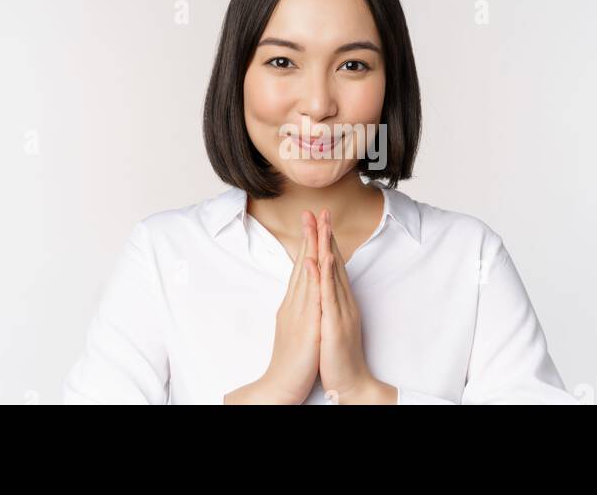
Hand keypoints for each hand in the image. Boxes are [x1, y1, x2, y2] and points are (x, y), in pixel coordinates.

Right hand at [225, 212, 321, 404]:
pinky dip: (312, 277)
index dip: (308, 245)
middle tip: (312, 210)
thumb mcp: (297, 329)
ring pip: (306, 274)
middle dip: (309, 237)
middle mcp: (294, 304)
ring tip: (315, 224)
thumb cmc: (291, 361)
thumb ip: (300, 309)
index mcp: (295, 305)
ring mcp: (299, 313)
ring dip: (311, 248)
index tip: (313, 223)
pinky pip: (311, 297)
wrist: (280, 386)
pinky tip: (314, 260)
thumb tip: (304, 295)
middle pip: (302, 264)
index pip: (302, 268)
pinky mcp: (306, 326)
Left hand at [316, 209, 396, 404]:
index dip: (326, 242)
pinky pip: (327, 296)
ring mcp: (340, 311)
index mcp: (340, 301)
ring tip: (320, 224)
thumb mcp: (331, 323)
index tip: (319, 221)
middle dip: (327, 235)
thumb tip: (323, 288)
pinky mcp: (335, 324)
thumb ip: (329, 304)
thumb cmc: (337, 355)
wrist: (350, 382)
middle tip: (321, 210)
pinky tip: (316, 259)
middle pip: (334, 262)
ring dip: (326, 247)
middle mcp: (343, 301)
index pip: (332, 265)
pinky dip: (322, 276)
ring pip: (333, 273)